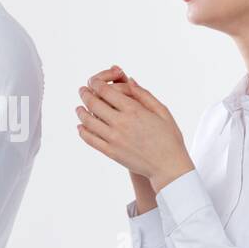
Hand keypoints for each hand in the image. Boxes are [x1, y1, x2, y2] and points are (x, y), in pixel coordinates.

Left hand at [75, 66, 194, 193]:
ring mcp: (114, 139)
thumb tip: (130, 80)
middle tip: (82, 90)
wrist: (168, 166)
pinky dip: (82, 131)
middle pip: (94, 103)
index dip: (96, 83)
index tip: (93, 81)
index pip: (106, 91)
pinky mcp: (111, 152)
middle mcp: (121, 123)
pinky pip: (90, 139)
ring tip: (79, 108)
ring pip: (88, 121)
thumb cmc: (169, 138)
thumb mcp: (162, 111)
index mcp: (134, 110)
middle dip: (85, 94)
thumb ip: (144, 95)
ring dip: (81, 112)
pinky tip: (81, 126)